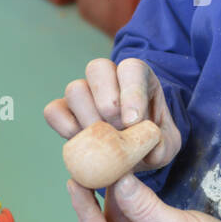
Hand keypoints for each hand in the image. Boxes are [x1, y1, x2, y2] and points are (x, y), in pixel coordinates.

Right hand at [44, 57, 181, 168]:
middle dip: (107, 103)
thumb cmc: (152, 141)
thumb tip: (150, 148)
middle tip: (117, 130)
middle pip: (97, 68)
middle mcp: (108, 77)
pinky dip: (65, 127)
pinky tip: (83, 142)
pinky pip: (53, 111)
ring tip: (103, 141)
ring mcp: (83, 92)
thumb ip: (162, 145)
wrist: (135, 153)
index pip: (130, 68)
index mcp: (137, 76)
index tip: (133, 121)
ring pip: (75, 89)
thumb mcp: (167, 145)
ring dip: (88, 118)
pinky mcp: (64, 111)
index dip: (131, 93)